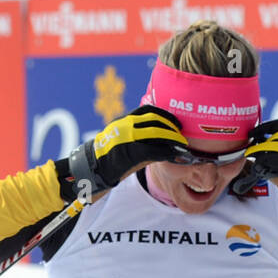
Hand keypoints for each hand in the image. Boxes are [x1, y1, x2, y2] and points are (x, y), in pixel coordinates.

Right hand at [65, 106, 188, 199]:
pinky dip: (168, 152)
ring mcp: (128, 138)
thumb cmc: (111, 155)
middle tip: (182, 136)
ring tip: (182, 146)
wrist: (95, 167)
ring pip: (157, 133)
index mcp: (125, 119)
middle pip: (156, 120)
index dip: (166, 114)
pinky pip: (154, 151)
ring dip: (173, 139)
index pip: (149, 109)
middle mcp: (126, 124)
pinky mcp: (130, 152)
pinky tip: (175, 156)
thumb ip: (139, 134)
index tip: (177, 122)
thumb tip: (162, 138)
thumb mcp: (123, 137)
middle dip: (173, 128)